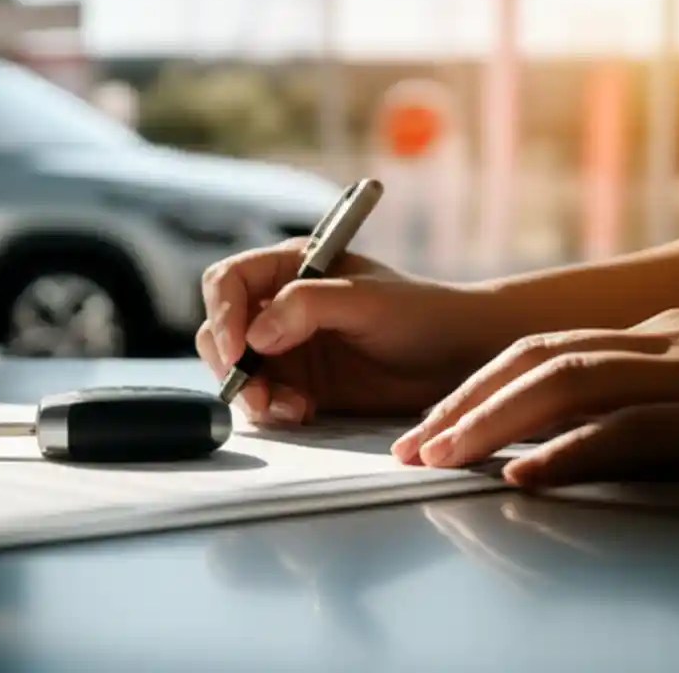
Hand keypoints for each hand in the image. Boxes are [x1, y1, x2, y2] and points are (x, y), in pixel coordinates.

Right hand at [196, 239, 495, 423]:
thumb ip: (308, 305)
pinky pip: (261, 397)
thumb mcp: (367, 301)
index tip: (240, 350)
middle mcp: (278, 304)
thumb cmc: (421, 314)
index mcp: (289, 266)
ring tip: (290, 407)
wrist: (459, 358)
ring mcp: (285, 346)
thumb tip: (255, 334)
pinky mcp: (297, 383)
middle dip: (230, 363)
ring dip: (250, 391)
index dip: (224, 313)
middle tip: (257, 393)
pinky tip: (303, 412)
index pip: (228, 281)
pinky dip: (271, 409)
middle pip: (220, 329)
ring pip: (235, 368)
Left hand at [393, 308, 678, 486]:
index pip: (540, 351)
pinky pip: (631, 431)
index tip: (431, 426)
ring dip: (496, 423)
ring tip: (445, 458)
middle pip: (538, 361)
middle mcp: (670, 342)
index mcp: (659, 334)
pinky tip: (526, 476)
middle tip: (415, 446)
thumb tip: (554, 442)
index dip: (476, 387)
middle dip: (466, 403)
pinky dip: (570, 452)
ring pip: (568, 385)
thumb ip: (636, 403)